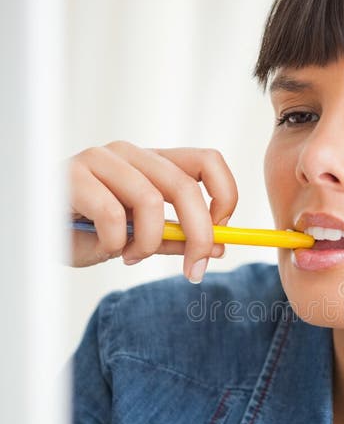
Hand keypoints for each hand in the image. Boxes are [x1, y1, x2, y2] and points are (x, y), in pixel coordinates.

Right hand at [66, 141, 237, 282]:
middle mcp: (132, 154)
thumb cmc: (87, 231)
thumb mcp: (139, 239)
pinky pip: (113, 214)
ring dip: (148, 243)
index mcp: (153, 163)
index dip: (225, 197)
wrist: (39, 233)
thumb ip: (175, 239)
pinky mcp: (75, 175)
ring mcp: (102, 160)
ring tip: (130, 255)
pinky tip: (104, 248)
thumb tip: (219, 248)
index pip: (208, 161)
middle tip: (194, 269)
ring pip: (151, 201)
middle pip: (186, 186)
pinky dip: (114, 243)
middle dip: (199, 236)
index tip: (221, 233)